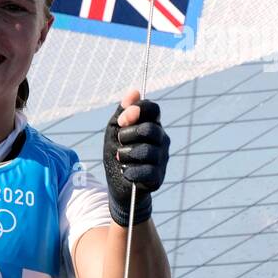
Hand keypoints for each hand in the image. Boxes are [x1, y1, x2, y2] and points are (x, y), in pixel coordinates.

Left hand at [103, 88, 169, 225]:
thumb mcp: (114, 132)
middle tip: (119, 143)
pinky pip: (146, 171)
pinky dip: (130, 172)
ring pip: (146, 151)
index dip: (137, 111)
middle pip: (148, 129)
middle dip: (127, 135)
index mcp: (152, 125)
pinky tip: (126, 172)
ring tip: (120, 158)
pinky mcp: (159, 177)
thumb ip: (122, 113)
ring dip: (125, 155)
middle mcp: (162, 139)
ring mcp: (162, 158)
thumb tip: (133, 92)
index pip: (153, 109)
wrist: (118, 186)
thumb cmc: (117, 154)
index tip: (122, 120)